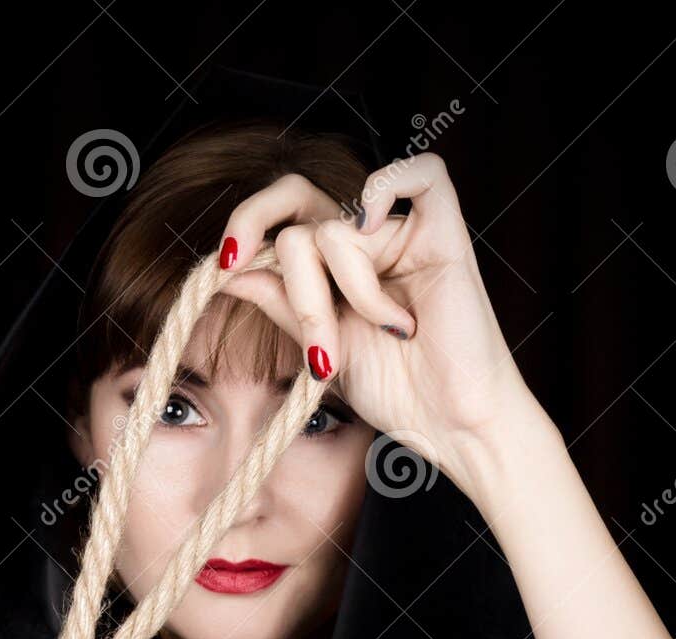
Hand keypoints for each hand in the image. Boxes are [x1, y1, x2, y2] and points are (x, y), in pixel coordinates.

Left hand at [217, 153, 540, 491]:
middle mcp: (369, 245)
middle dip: (283, 266)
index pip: (285, 216)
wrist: (450, 425)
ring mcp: (406, 238)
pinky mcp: (446, 238)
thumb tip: (231, 269)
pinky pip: (423, 174)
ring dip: (346, 294)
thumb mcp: (321, 350)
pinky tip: (376, 229)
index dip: (247, 224)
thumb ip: (282, 305)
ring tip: (385, 333)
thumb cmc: (399, 393)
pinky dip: (387, 189)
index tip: (225, 267)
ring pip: (335, 230)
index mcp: (338, 268)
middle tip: (294, 318)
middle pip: (299, 216)